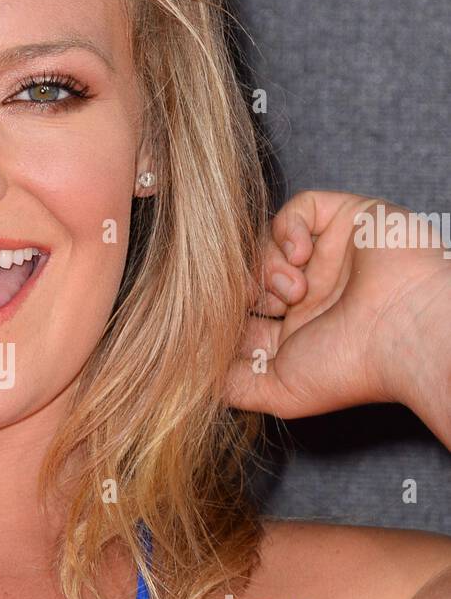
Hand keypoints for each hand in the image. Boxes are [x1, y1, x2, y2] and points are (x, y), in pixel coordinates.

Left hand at [226, 189, 450, 420]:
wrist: (405, 331)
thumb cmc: (350, 366)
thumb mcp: (277, 390)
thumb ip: (232, 384)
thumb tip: (194, 375)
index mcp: (294, 331)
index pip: (240, 311)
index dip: (223, 312)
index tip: (212, 320)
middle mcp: (309, 292)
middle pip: (248, 272)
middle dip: (244, 287)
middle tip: (255, 303)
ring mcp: (326, 256)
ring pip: (266, 241)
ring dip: (268, 263)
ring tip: (294, 289)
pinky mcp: (344, 219)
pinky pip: (297, 208)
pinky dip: (289, 228)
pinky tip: (302, 254)